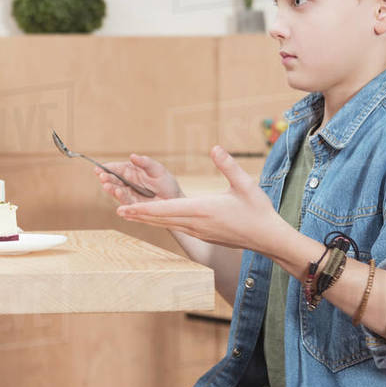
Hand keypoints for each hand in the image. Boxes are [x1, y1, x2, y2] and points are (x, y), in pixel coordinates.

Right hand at [95, 154, 182, 204]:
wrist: (175, 200)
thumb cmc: (166, 182)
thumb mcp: (157, 169)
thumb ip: (145, 162)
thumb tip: (132, 156)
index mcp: (130, 171)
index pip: (116, 168)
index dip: (106, 168)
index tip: (99, 168)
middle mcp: (127, 183)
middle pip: (113, 180)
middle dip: (106, 178)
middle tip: (101, 176)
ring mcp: (129, 194)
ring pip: (116, 191)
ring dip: (110, 188)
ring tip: (106, 185)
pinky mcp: (133, 205)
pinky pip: (125, 201)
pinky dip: (121, 197)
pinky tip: (118, 192)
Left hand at [115, 145, 288, 254]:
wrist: (267, 238)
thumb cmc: (258, 211)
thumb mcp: (244, 184)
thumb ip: (228, 165)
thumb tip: (215, 148)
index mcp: (203, 209)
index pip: (166, 209)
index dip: (143, 209)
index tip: (125, 207)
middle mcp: (196, 223)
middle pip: (160, 219)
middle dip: (138, 214)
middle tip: (118, 210)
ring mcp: (199, 232)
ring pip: (167, 225)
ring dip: (147, 219)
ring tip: (129, 214)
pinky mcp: (203, 235)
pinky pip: (176, 227)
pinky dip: (161, 222)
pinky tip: (155, 219)